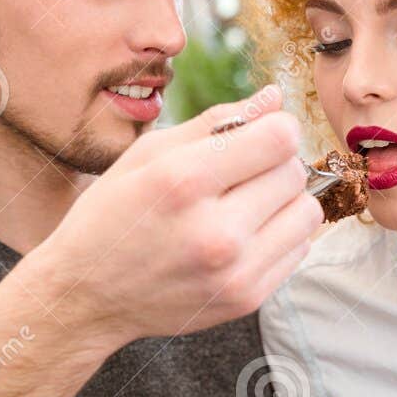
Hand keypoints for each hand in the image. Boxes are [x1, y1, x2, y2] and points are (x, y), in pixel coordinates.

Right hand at [35, 84, 323, 348]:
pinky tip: (244, 235)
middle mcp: (214, 231)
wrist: (88, 297)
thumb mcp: (148, 155)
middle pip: (295, 172)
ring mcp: (234, 271)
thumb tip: (274, 98)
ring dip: (285, 200)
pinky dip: (280, 234)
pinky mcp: (247, 298)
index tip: (257, 135)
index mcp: (183, 182)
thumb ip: (215, 122)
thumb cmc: (114, 215)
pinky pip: (299, 248)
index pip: (280, 138)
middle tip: (241, 173)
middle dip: (275, 162)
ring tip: (247, 203)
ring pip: (307, 212)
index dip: (275, 127)